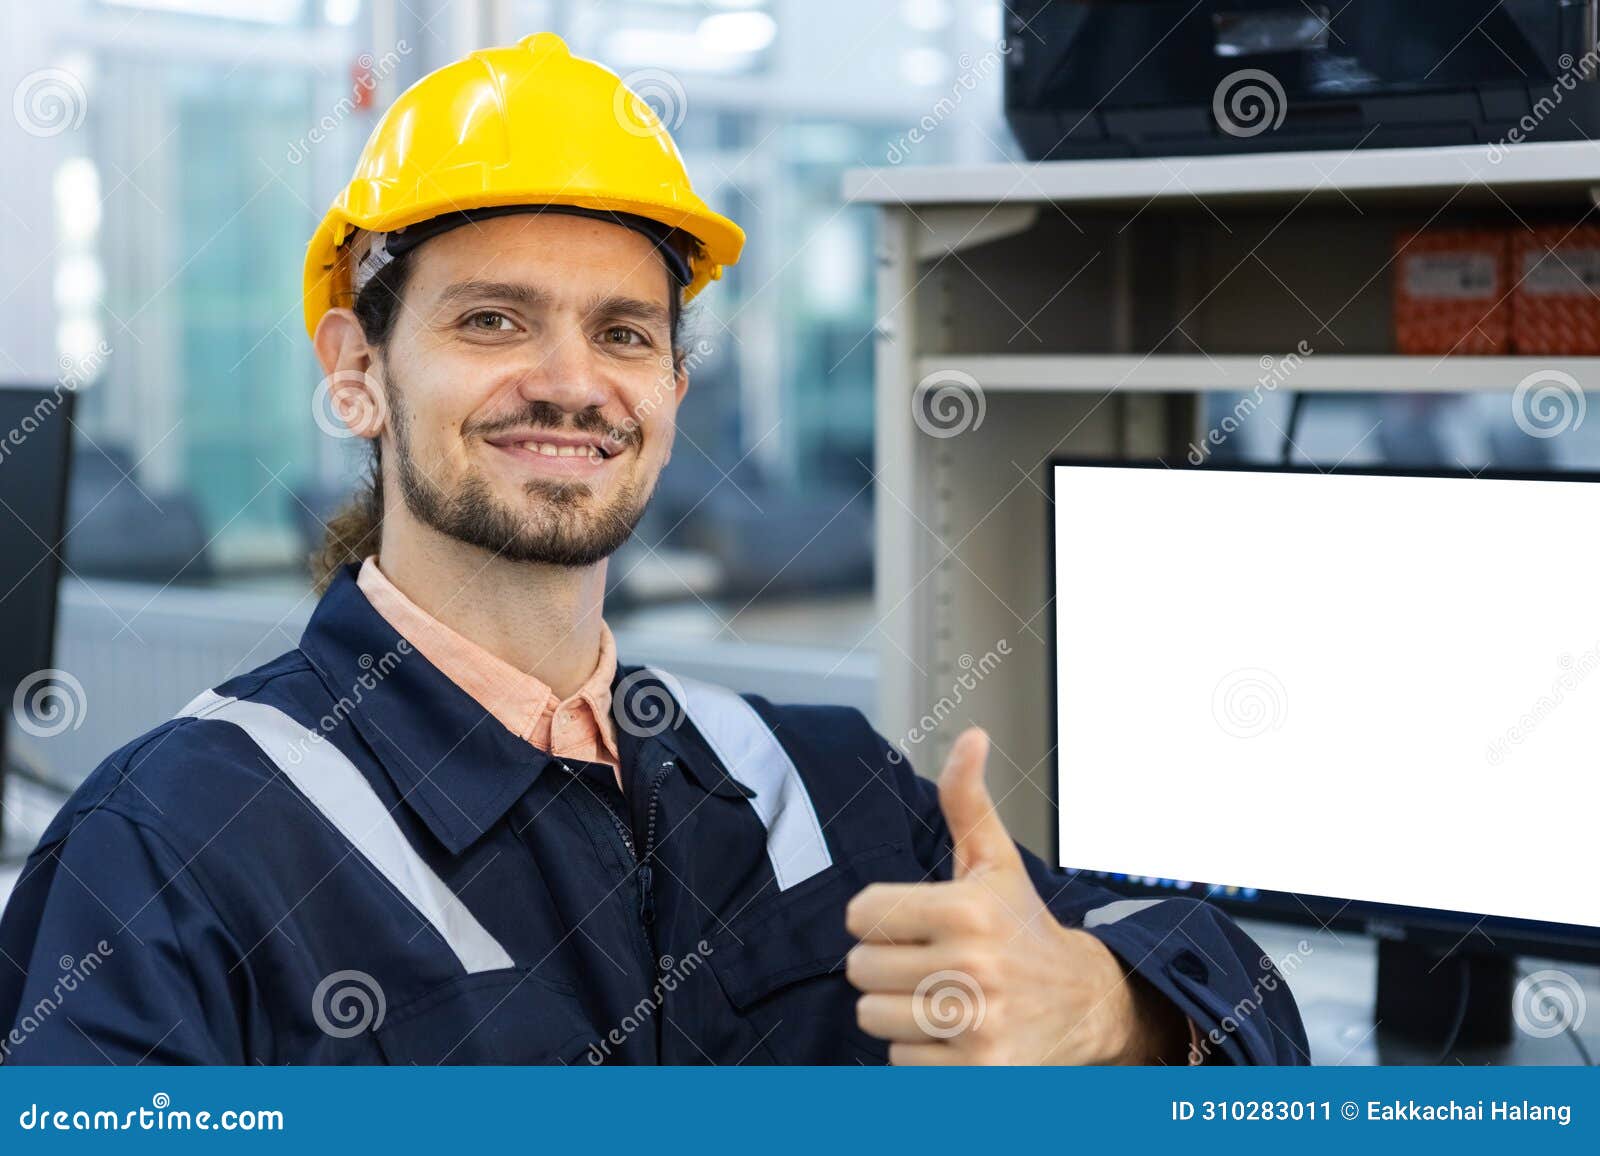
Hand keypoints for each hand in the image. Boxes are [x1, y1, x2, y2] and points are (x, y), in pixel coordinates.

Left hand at [845, 727, 1186, 1064]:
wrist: (1087, 1003)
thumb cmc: (1023, 927)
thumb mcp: (995, 861)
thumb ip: (967, 799)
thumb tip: (969, 734)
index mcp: (967, 908)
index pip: (860, 914)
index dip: (877, 919)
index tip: (908, 924)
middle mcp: (973, 966)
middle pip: (860, 969)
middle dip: (884, 967)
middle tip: (927, 964)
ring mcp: (977, 1024)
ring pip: (873, 1018)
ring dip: (899, 1012)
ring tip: (940, 999)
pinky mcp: (978, 1075)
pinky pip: (899, 1064)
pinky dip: (918, 1056)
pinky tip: (953, 1037)